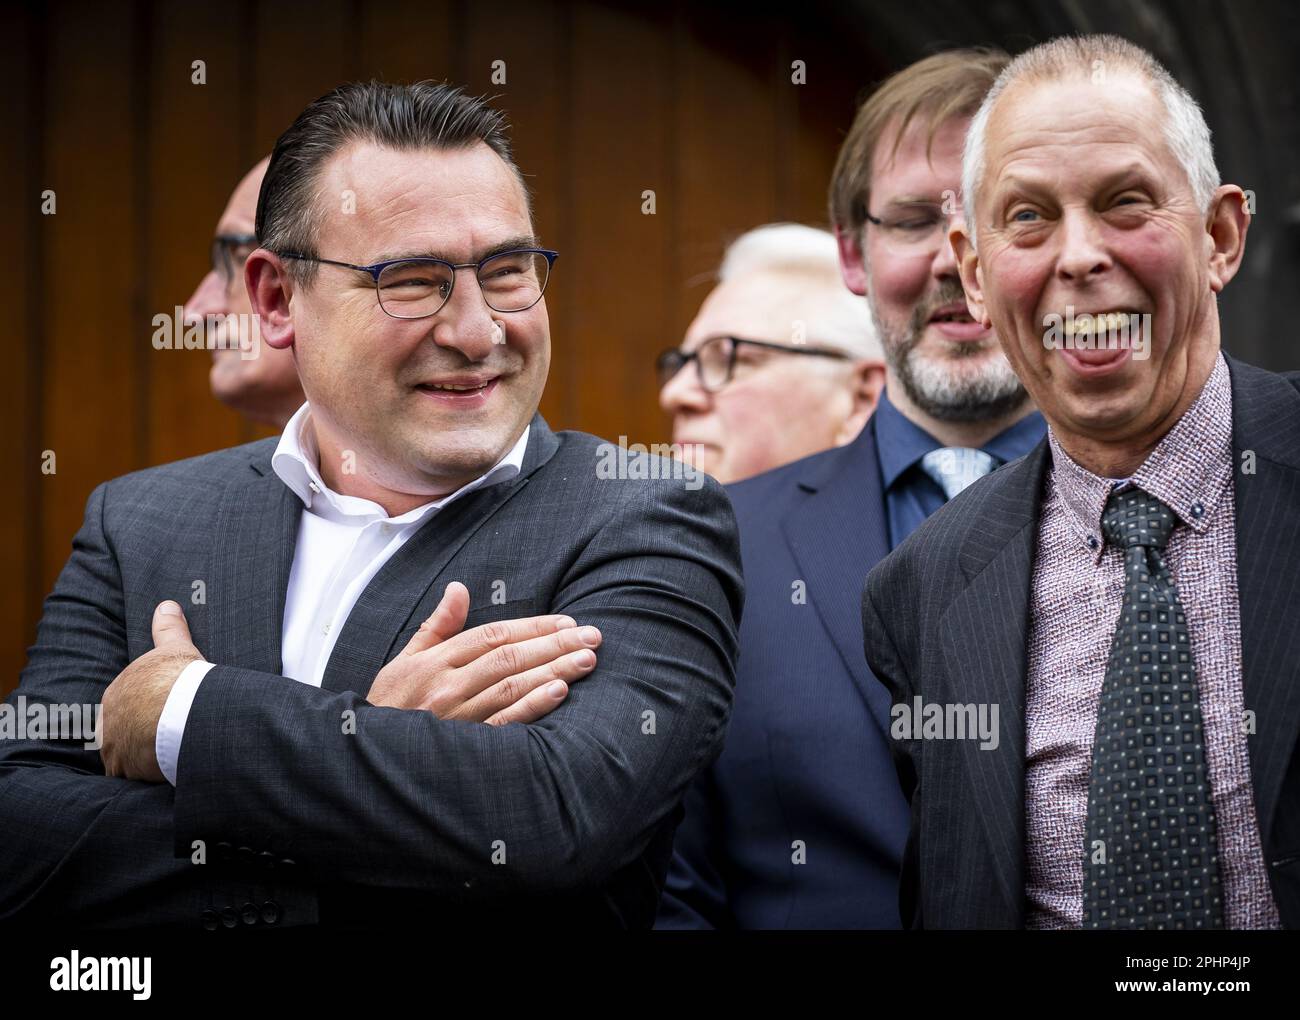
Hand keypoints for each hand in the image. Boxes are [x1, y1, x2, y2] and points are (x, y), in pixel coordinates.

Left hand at [100, 601, 202, 781]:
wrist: (179, 710)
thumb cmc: (176, 678)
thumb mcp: (176, 648)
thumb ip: (169, 629)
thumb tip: (166, 605)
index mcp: (117, 692)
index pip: (124, 704)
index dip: (143, 708)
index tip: (158, 712)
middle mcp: (108, 721)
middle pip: (119, 730)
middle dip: (135, 734)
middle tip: (161, 735)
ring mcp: (114, 747)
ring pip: (122, 755)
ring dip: (137, 758)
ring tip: (162, 758)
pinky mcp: (126, 769)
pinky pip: (132, 775)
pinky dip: (143, 776)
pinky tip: (160, 774)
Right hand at [369, 582, 601, 723]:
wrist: (366, 756)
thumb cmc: (391, 706)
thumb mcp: (406, 660)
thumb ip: (438, 626)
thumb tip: (458, 588)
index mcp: (436, 661)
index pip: (493, 635)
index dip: (533, 626)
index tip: (567, 621)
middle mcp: (448, 685)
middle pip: (510, 657)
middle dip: (555, 644)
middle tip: (592, 636)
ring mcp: (458, 717)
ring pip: (512, 686)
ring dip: (554, 670)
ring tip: (586, 660)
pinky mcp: (467, 746)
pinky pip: (504, 723)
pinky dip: (532, 706)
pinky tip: (560, 692)